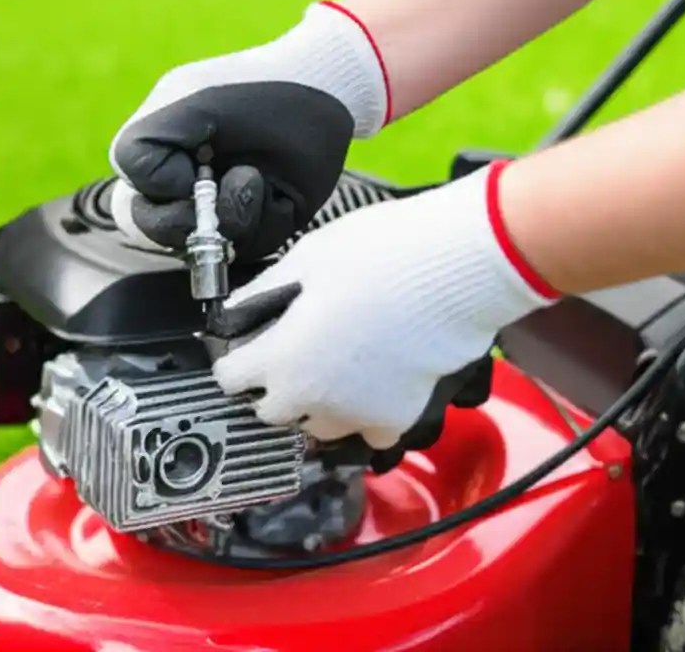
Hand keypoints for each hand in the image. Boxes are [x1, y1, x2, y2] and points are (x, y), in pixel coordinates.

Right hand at [109, 2, 389, 260]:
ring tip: (259, 176)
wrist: (331, 89)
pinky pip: (248, 247)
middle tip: (240, 178)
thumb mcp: (197, 105)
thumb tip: (162, 195)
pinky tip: (277, 191)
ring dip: (238, 214)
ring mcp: (215, 205)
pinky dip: (267, 222)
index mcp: (159, 142)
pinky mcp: (253, 223)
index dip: (164, 181)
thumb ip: (150, 141)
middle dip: (199, 213)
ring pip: (203, 245)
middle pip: (156, 225)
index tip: (200, 160)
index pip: (133, 178)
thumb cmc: (264, 89)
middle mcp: (179, 177)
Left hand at [210, 163, 560, 447]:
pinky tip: (373, 381)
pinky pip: (368, 431)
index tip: (245, 349)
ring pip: (317, 425)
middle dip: (273, 384)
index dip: (235, 359)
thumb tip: (236, 311)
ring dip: (317, 403)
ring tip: (336, 364)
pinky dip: (365, 414)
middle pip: (270, 409)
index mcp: (280, 360)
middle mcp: (312, 399)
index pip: (230, 379)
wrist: (454, 267)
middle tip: (292, 350)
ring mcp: (355, 415)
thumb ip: (261, 294)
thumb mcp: (304, 259)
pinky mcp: (396, 419)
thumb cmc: (378, 255)